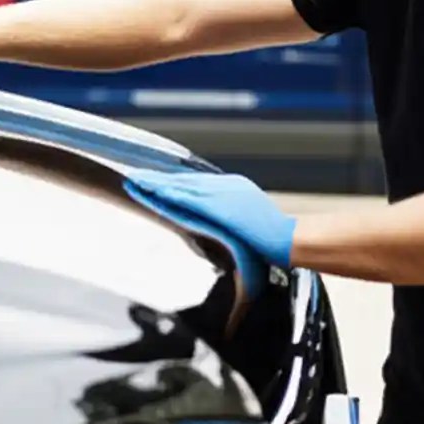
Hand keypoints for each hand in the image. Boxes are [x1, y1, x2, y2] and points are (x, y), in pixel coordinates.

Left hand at [123, 169, 296, 267]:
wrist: (288, 241)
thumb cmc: (273, 247)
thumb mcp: (249, 233)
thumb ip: (233, 233)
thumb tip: (221, 247)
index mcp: (235, 191)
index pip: (197, 185)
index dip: (174, 183)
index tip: (154, 181)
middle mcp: (227, 186)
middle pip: (186, 180)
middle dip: (159, 179)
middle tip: (135, 176)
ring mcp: (222, 193)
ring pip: (181, 185)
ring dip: (156, 183)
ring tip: (134, 180)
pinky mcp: (217, 204)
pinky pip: (185, 196)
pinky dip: (166, 191)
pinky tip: (149, 188)